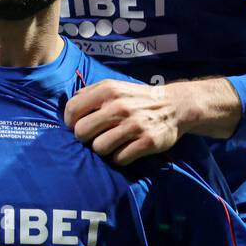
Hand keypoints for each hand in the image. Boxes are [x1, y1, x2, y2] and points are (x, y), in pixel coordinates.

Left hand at [64, 79, 183, 166]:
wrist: (176, 105)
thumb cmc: (138, 98)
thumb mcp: (115, 86)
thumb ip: (90, 93)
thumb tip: (69, 108)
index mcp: (108, 90)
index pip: (72, 110)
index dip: (71, 122)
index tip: (78, 126)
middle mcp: (119, 106)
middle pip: (81, 132)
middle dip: (86, 138)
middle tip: (97, 137)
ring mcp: (133, 125)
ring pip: (99, 148)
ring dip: (104, 150)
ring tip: (113, 143)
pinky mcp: (147, 142)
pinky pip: (119, 158)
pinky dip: (120, 157)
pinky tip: (127, 149)